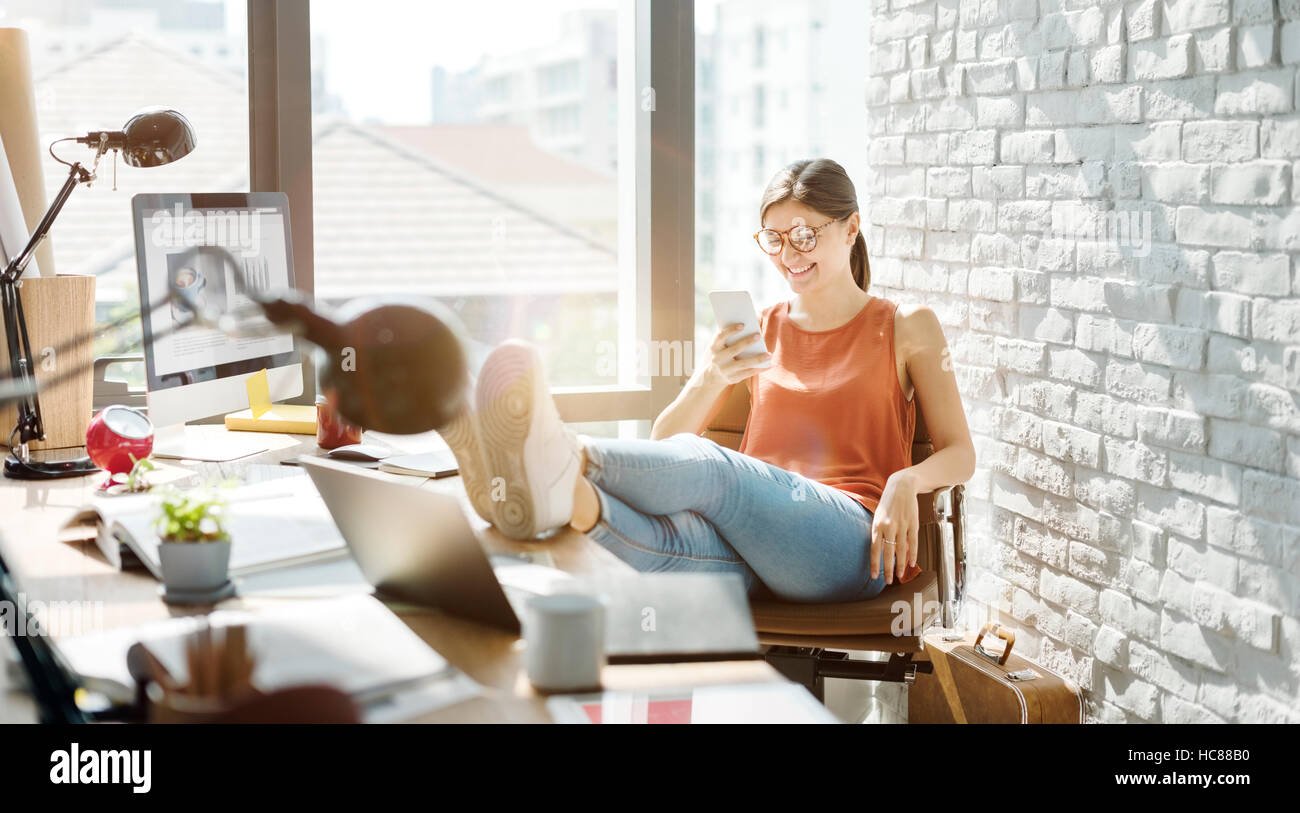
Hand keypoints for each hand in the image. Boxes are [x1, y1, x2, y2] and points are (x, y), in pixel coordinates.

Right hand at [707, 323, 770, 385]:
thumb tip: (745, 325)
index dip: (731, 330)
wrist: (712, 376)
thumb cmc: (720, 354)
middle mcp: (718, 359)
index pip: (721, 337)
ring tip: (769, 354)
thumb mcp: (718, 346)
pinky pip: (749, 373)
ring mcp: (726, 370)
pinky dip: (760, 369)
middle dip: (747, 342)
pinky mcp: (733, 378)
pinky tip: (770, 365)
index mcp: (714, 347)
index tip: (742, 325)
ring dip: (758, 359)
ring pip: (744, 363)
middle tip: (758, 335)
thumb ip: (727, 336)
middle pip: (735, 349)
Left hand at [869, 470, 919, 584]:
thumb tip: (877, 550)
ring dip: (900, 565)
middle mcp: (888, 526)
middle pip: (888, 552)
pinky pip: (912, 542)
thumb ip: (877, 531)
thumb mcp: (877, 515)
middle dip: (887, 569)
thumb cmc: (887, 503)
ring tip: (899, 576)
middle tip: (888, 581)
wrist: (901, 486)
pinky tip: (911, 563)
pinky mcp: (912, 524)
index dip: (874, 563)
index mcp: (877, 525)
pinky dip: (912, 554)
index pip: (874, 549)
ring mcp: (901, 525)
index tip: (874, 576)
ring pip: (901, 550)